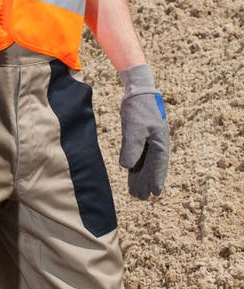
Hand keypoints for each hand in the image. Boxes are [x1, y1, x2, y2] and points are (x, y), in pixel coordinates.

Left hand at [118, 64, 168, 199]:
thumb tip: (127, 166)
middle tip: (140, 197)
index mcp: (160, 141)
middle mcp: (156, 142)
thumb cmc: (139, 107)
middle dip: (147, 182)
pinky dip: (135, 165)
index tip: (155, 193)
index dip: (157, 179)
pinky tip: (130, 173)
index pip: (159, 164)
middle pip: (152, 166)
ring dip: (140, 176)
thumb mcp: (135, 126)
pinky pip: (139, 155)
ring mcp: (149, 139)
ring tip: (134, 191)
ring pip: (145, 162)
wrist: (137, 90)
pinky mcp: (140, 136)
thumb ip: (132, 146)